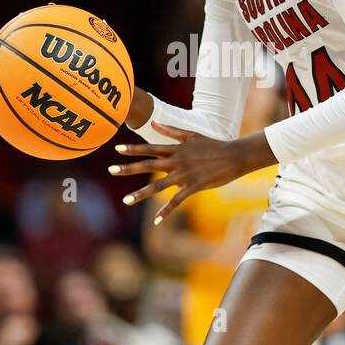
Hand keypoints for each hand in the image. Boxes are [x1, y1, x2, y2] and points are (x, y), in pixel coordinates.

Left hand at [110, 122, 274, 223]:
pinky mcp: (193, 187)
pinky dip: (165, 211)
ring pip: (157, 186)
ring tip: (125, 200)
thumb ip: (171, 131)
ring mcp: (184, 175)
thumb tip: (154, 124)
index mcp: (175, 150)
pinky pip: (176, 201)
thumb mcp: (191, 135)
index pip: (150, 148)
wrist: (234, 156)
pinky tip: (156, 220)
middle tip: (111, 170)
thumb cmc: (213, 145)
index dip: (133, 149)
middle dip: (128, 168)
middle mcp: (176, 162)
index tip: (116, 148)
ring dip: (140, 194)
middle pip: (148, 165)